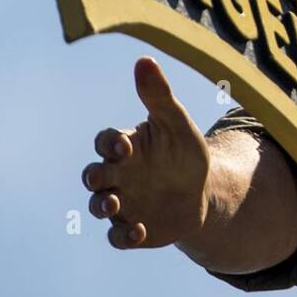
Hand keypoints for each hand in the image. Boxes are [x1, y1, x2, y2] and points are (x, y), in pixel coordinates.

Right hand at [80, 56, 211, 249]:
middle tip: (102, 177)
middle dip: (94, 177)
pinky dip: (124, 235)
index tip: (124, 146)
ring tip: (114, 205)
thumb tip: (144, 60)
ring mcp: (121, 203)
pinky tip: (139, 232)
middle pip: (93, 175)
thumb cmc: (184, 152)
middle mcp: (117, 175)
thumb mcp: (177, 124)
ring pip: (98, 206)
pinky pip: (118, 236)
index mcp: (125, 146)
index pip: (106, 142)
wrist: (203, 191)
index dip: (109, 144)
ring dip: (101, 206)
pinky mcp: (132, 227)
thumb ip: (159, 96)